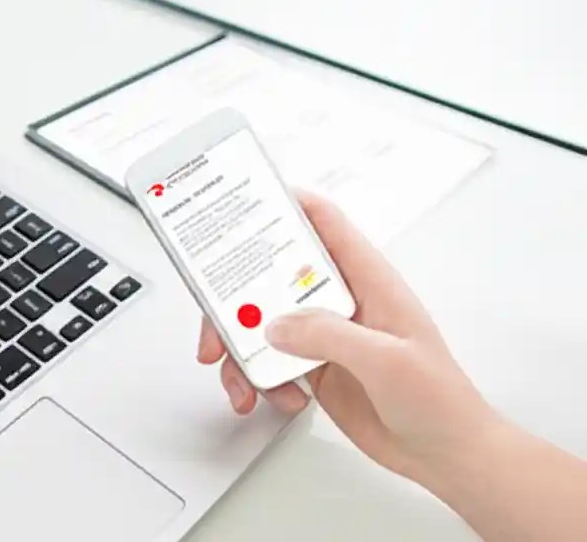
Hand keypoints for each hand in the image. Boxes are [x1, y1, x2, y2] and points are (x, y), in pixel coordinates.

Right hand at [196, 192, 495, 483]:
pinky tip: (270, 400)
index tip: (241, 206)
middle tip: (215, 326)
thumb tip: (274, 325)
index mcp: (367, 280)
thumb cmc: (439, 400)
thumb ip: (328, 335)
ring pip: (262, 324)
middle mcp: (340, 301)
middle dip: (234, 298)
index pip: (325, 224)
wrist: (446, 454)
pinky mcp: (314, 367)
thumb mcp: (386, 360)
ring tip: (238, 382)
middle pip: (273, 276)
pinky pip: (268, 362)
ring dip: (239, 350)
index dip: (286, 206)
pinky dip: (256, 380)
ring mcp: (325, 335)